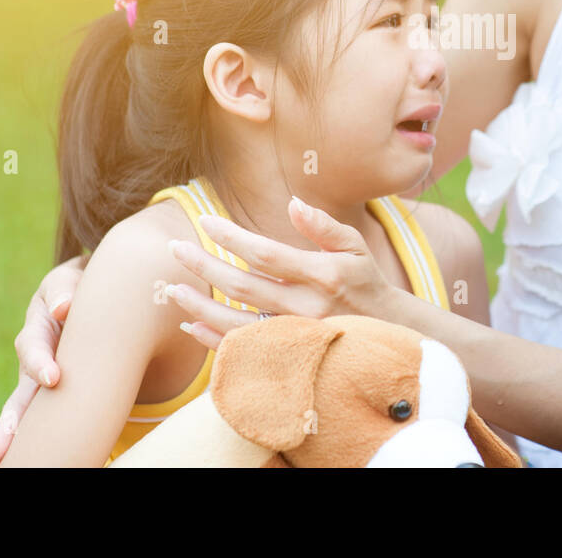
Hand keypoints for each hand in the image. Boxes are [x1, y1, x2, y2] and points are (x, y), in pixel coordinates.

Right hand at [0, 254, 86, 464]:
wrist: (96, 292)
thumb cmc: (83, 284)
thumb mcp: (71, 279)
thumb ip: (65, 289)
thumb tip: (62, 308)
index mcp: (38, 329)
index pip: (33, 348)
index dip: (40, 363)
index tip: (53, 379)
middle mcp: (36, 360)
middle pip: (20, 394)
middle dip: (10, 422)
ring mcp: (45, 379)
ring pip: (27, 410)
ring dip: (15, 435)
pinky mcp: (63, 392)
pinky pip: (49, 417)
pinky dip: (40, 436)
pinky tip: (29, 457)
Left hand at [166, 196, 395, 350]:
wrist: (389, 334)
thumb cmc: (366, 282)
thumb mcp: (355, 247)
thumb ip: (324, 226)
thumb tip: (293, 203)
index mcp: (322, 275)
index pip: (265, 253)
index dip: (231, 236)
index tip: (204, 221)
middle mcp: (307, 309)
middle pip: (243, 287)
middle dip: (204, 266)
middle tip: (174, 248)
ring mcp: (296, 337)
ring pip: (236, 324)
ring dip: (200, 306)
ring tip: (173, 288)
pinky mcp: (289, 358)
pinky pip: (243, 352)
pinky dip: (213, 340)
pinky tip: (191, 325)